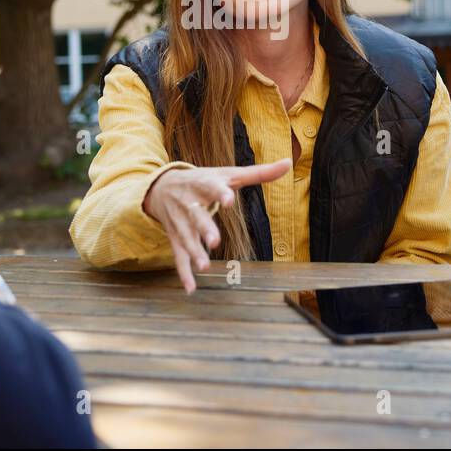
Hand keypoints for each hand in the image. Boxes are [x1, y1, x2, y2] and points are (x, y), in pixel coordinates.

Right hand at [143, 158, 292, 292]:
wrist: (162, 186)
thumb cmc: (203, 180)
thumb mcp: (228, 174)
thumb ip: (258, 173)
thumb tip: (288, 163)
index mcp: (204, 184)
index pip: (212, 187)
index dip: (220, 194)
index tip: (228, 200)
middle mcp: (190, 204)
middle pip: (197, 216)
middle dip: (204, 228)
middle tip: (215, 241)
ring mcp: (181, 222)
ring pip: (187, 238)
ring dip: (195, 252)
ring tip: (205, 266)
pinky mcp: (175, 238)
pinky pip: (178, 256)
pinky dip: (184, 273)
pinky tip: (191, 288)